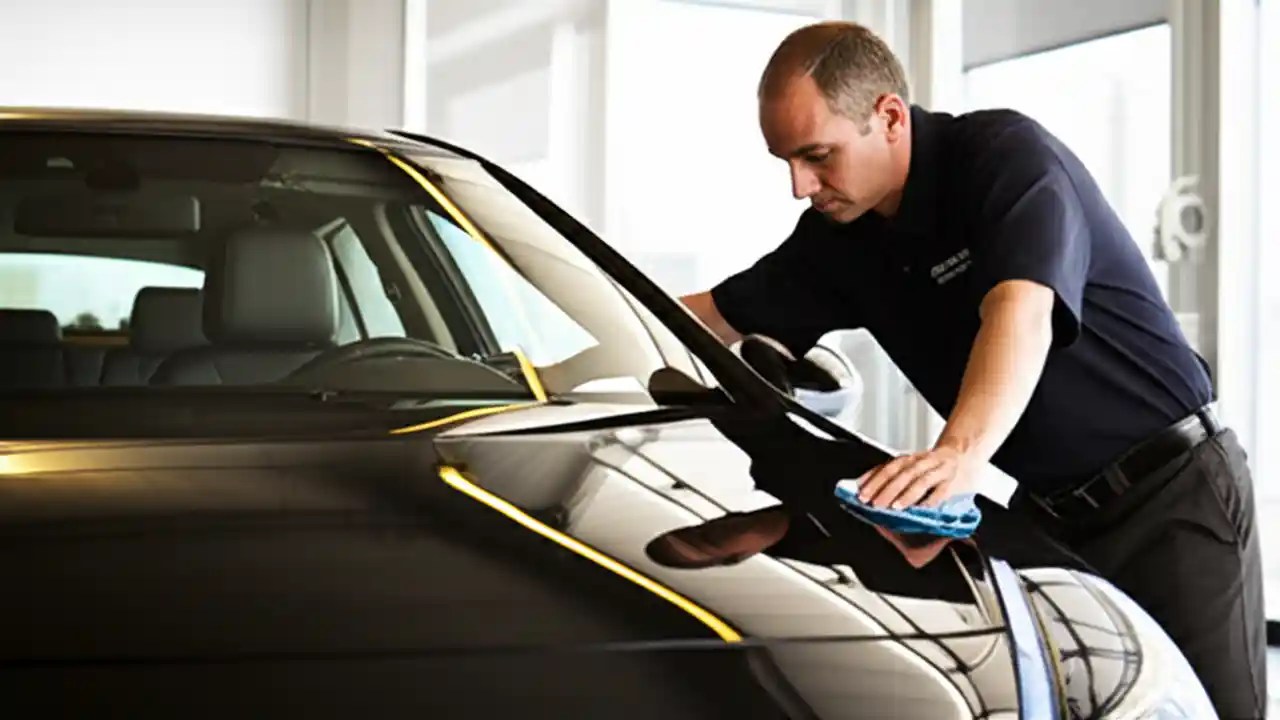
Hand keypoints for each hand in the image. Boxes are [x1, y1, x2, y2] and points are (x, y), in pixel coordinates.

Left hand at [856, 444, 977, 509]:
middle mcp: (922, 462)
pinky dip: (931, 499)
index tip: (861, 493)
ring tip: (895, 507)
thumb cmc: (930, 465)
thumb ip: (889, 476)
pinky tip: (922, 508)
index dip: (873, 480)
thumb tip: (863, 486)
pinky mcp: (952, 482)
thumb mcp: (909, 466)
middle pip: (902, 474)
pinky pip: (941, 491)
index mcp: (909, 459)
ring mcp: (938, 471)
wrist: (961, 453)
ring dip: (907, 494)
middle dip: (886, 489)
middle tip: (875, 504)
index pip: (888, 468)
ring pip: (921, 480)